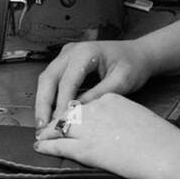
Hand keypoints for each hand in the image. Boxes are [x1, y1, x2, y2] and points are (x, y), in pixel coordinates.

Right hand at [33, 39, 154, 128]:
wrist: (137, 54)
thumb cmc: (132, 65)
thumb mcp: (121, 81)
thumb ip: (99, 95)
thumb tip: (78, 111)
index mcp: (86, 52)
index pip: (67, 80)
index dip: (61, 103)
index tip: (58, 122)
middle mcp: (72, 51)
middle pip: (49, 77)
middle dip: (43, 104)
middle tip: (42, 127)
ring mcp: (67, 55)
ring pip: (46, 78)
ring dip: (43, 101)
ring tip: (43, 123)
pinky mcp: (66, 61)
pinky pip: (52, 78)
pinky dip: (49, 96)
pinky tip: (50, 113)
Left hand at [34, 92, 179, 178]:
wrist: (163, 152)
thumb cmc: (158, 138)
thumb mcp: (136, 115)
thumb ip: (119, 116)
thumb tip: (111, 125)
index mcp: (110, 99)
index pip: (85, 103)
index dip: (74, 111)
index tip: (68, 116)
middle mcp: (96, 110)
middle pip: (69, 113)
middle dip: (57, 120)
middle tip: (47, 125)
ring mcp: (89, 129)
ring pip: (60, 127)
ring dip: (48, 131)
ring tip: (41, 135)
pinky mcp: (86, 148)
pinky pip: (60, 144)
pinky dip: (47, 145)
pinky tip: (40, 146)